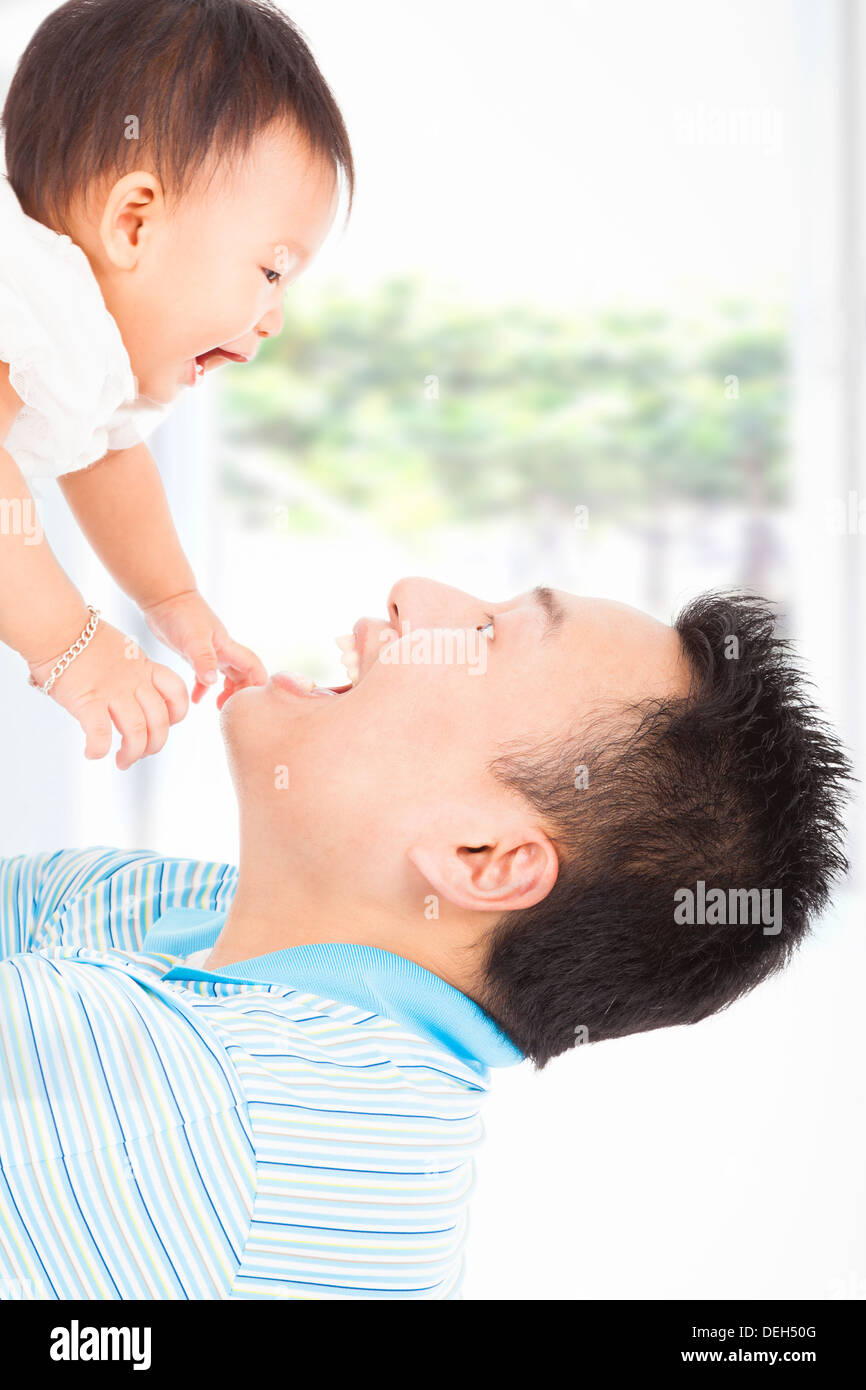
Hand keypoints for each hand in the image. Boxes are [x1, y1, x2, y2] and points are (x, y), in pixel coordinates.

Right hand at [28, 618, 188, 769]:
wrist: (58, 627)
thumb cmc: (80, 639)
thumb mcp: (121, 651)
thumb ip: (130, 672)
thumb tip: (129, 693)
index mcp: (144, 667)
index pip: (176, 692)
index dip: (176, 714)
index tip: (163, 724)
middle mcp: (133, 681)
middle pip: (160, 720)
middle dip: (155, 744)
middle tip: (141, 754)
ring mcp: (112, 691)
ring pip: (137, 731)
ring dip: (133, 753)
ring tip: (123, 762)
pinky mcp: (87, 700)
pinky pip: (100, 733)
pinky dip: (98, 749)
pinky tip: (92, 754)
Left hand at [142, 588, 267, 710]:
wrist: (164, 598)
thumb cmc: (181, 614)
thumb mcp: (193, 639)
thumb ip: (203, 660)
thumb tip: (212, 682)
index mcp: (228, 648)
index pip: (254, 668)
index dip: (258, 685)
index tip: (252, 703)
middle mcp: (223, 651)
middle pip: (244, 676)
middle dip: (242, 694)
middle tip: (231, 711)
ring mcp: (210, 652)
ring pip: (227, 676)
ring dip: (227, 692)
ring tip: (219, 708)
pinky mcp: (195, 654)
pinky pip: (205, 675)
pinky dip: (203, 688)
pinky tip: (195, 699)